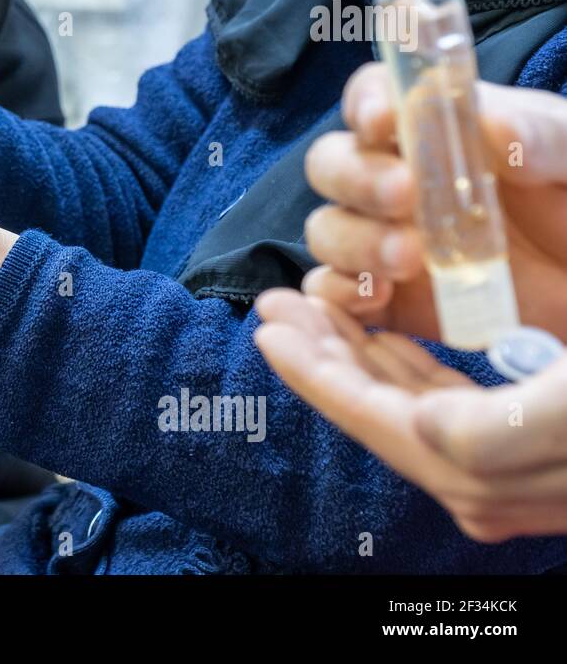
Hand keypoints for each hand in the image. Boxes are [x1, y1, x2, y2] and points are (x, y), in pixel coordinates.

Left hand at [255, 288, 566, 541]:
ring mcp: (497, 469)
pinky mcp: (521, 447)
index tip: (267, 330)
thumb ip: (489, 432)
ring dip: (354, 353)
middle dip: (319, 352)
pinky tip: (383, 339)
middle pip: (371, 408)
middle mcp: (477, 483)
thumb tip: (423, 425)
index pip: (367, 415)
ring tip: (315, 309)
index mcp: (480, 473)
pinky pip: (439, 404)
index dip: (312, 371)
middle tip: (277, 305)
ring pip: (399, 403)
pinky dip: (402, 367)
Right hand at [302, 62, 566, 340]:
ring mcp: (382, 240)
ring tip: (409, 259)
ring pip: (327, 229)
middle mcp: (394, 179)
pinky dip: (337, 293)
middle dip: (356, 177)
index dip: (366, 102)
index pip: (375, 96)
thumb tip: (493, 125)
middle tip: (404, 195)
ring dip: (355, 240)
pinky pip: (330, 291)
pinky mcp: (384, 299)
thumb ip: (544, 137)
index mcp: (436, 128)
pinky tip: (377, 296)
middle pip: (332, 163)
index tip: (382, 120)